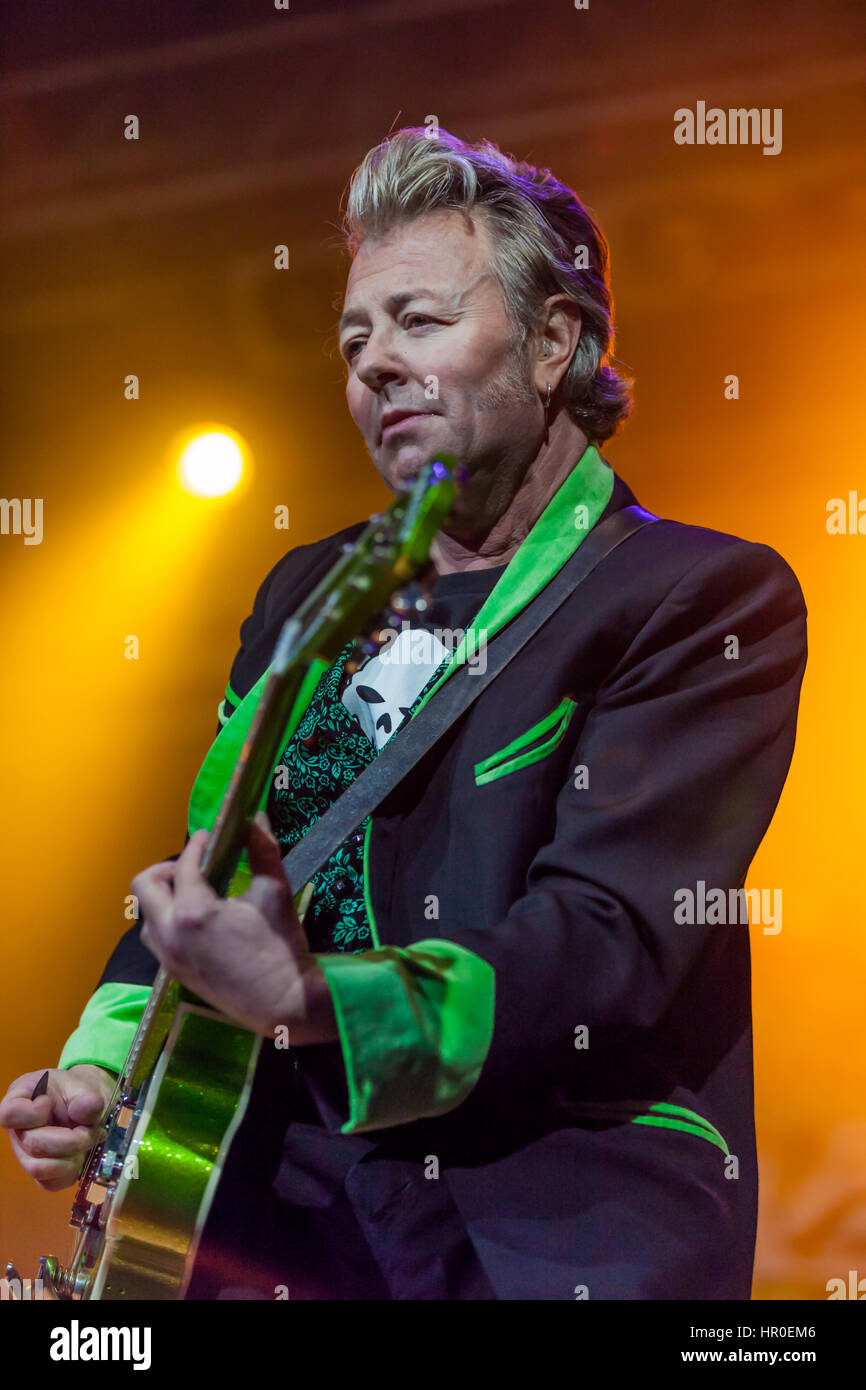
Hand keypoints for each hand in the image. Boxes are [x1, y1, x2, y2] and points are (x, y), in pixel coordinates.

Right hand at [0, 1065, 114, 1190]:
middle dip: (70, 1139)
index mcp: (20, 1100)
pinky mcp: (41, 1173)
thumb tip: (88, 1108)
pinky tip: (83, 1154)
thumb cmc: (78, 1093)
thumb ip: (87, 1098)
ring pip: (39, 1169)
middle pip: (32, 1145)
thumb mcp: (86, 1087)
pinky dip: (72, 1170)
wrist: (88, 1106)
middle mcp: (18, 1130)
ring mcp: (26, 1154)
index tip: (51, 1104)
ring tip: (88, 1140)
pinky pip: (51, 1182)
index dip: (33, 1113)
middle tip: (90, 1129)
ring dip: (71, 1157)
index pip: (10, 1114)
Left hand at [132, 813, 336, 1044]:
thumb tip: (257, 818)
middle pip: (144, 886)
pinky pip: (156, 938)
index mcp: (193, 911)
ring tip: (194, 894)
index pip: (185, 865)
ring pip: (146, 915)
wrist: (283, 1003)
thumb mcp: (274, 893)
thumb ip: (262, 851)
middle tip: (194, 867)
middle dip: (167, 869)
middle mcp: (170, 933)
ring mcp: (168, 956)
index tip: (209, 837)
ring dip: (164, 898)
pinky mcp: (174, 973)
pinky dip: (168, 922)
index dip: (197, 845)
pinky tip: (197, 922)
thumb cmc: (280, 947)